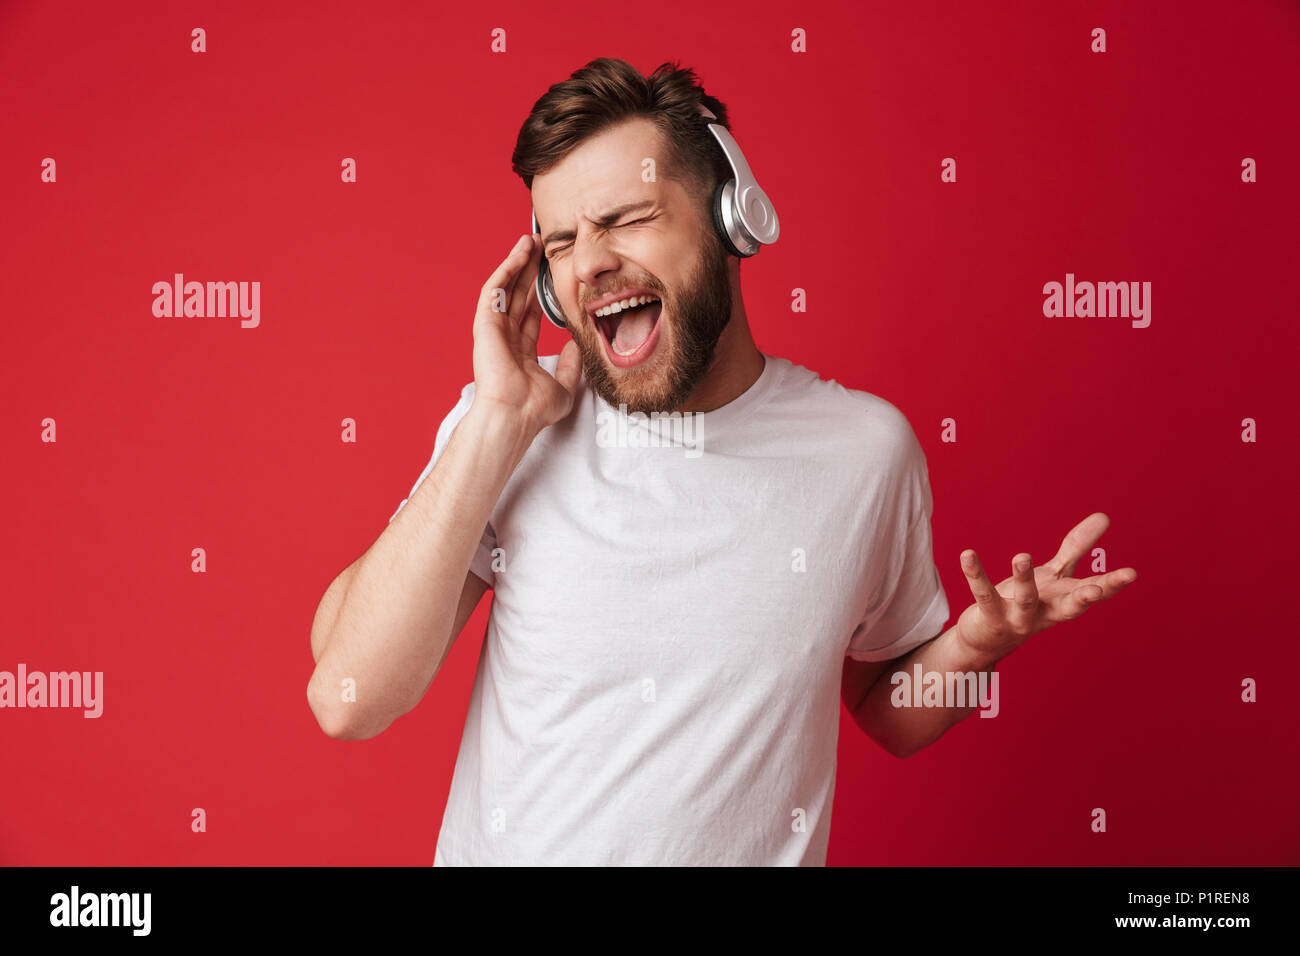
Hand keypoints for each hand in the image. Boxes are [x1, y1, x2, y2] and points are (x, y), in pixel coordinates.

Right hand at [471, 234, 581, 433]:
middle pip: (518, 295)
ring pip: (506, 287)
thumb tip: (577, 346)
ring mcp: (493, 330)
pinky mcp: (485, 324)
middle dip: (530, 270)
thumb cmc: (534, 409)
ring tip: (530, 240)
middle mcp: (505, 338)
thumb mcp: (563, 388)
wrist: (515, 414)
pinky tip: (519, 253)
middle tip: (542, 248)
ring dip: (517, 263)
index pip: (531, 314)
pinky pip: (495, 290)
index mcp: (520, 352)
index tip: (553, 275)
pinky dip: (506, 269)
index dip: (541, 293)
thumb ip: (571, 367)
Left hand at [954, 512, 1136, 662]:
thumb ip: (1077, 547)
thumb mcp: (1055, 575)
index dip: (1112, 585)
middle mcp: (1046, 613)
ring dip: (1024, 578)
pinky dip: (975, 575)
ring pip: (1025, 600)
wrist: (989, 640)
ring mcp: (1019, 619)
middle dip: (1083, 599)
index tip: (1131, 574)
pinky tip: (968, 555)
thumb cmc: (1029, 603)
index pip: (1093, 592)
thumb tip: (1104, 516)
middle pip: (1069, 608)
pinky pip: (983, 594)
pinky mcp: (990, 617)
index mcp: (1064, 600)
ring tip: (1021, 556)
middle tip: (1095, 590)